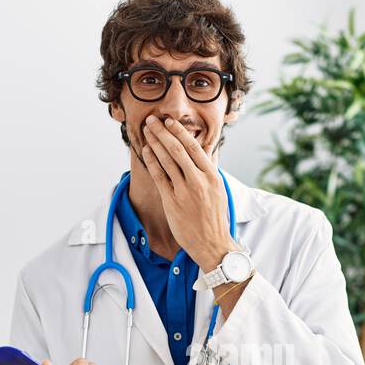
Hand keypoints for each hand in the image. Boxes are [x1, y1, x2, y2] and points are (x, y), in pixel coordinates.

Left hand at [140, 115, 234, 270]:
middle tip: (152, 120)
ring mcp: (184, 191)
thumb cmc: (215, 217)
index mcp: (212, 175)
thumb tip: (201, 152)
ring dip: (155, 143)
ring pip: (167, 160)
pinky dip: (152, 162)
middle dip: (163, 132)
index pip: (194, 147)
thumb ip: (208, 171)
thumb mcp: (218, 190)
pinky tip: (147, 151)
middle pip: (178, 149)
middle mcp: (198, 181)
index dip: (179, 132)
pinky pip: (159, 177)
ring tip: (146, 131)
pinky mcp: (172, 202)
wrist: (213, 244)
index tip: (169, 121)